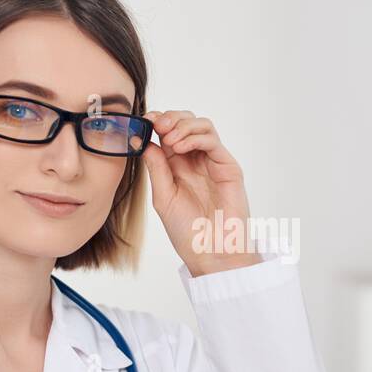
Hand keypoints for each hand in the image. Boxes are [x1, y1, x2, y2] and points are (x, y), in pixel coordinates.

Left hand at [141, 109, 262, 277]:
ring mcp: (213, 162)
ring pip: (202, 125)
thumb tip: (144, 141)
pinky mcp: (228, 167)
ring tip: (169, 138)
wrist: (211, 252)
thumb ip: (156, 168)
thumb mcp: (163, 196)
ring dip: (182, 125)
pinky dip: (194, 137)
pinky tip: (179, 147)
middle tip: (156, 125)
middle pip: (187, 123)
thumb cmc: (188, 232)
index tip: (143, 121)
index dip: (157, 122)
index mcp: (178, 166)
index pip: (169, 133)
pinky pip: (212, 140)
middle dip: (170, 118)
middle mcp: (197, 161)